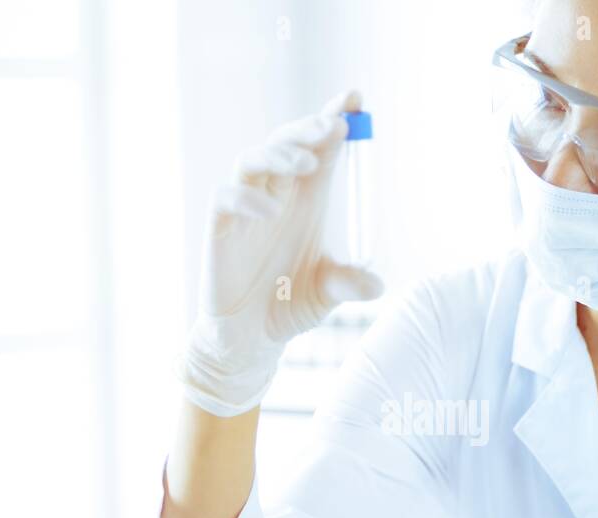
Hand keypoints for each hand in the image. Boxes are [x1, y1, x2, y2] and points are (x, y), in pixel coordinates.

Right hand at [181, 90, 383, 416]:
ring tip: (306, 164)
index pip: (322, 148)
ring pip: (254, 159)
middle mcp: (277, 195)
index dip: (335, 119)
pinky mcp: (220, 228)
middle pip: (288, 142)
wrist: (251, 339)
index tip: (355, 98)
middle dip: (309, 129)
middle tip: (334, 126)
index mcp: (307, 199)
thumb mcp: (327, 293)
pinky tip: (270, 209)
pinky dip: (247, 197)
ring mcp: (246, 208)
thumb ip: (348, 282)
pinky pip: (226, 197)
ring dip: (280, 154)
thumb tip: (376, 284)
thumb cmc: (288, 306)